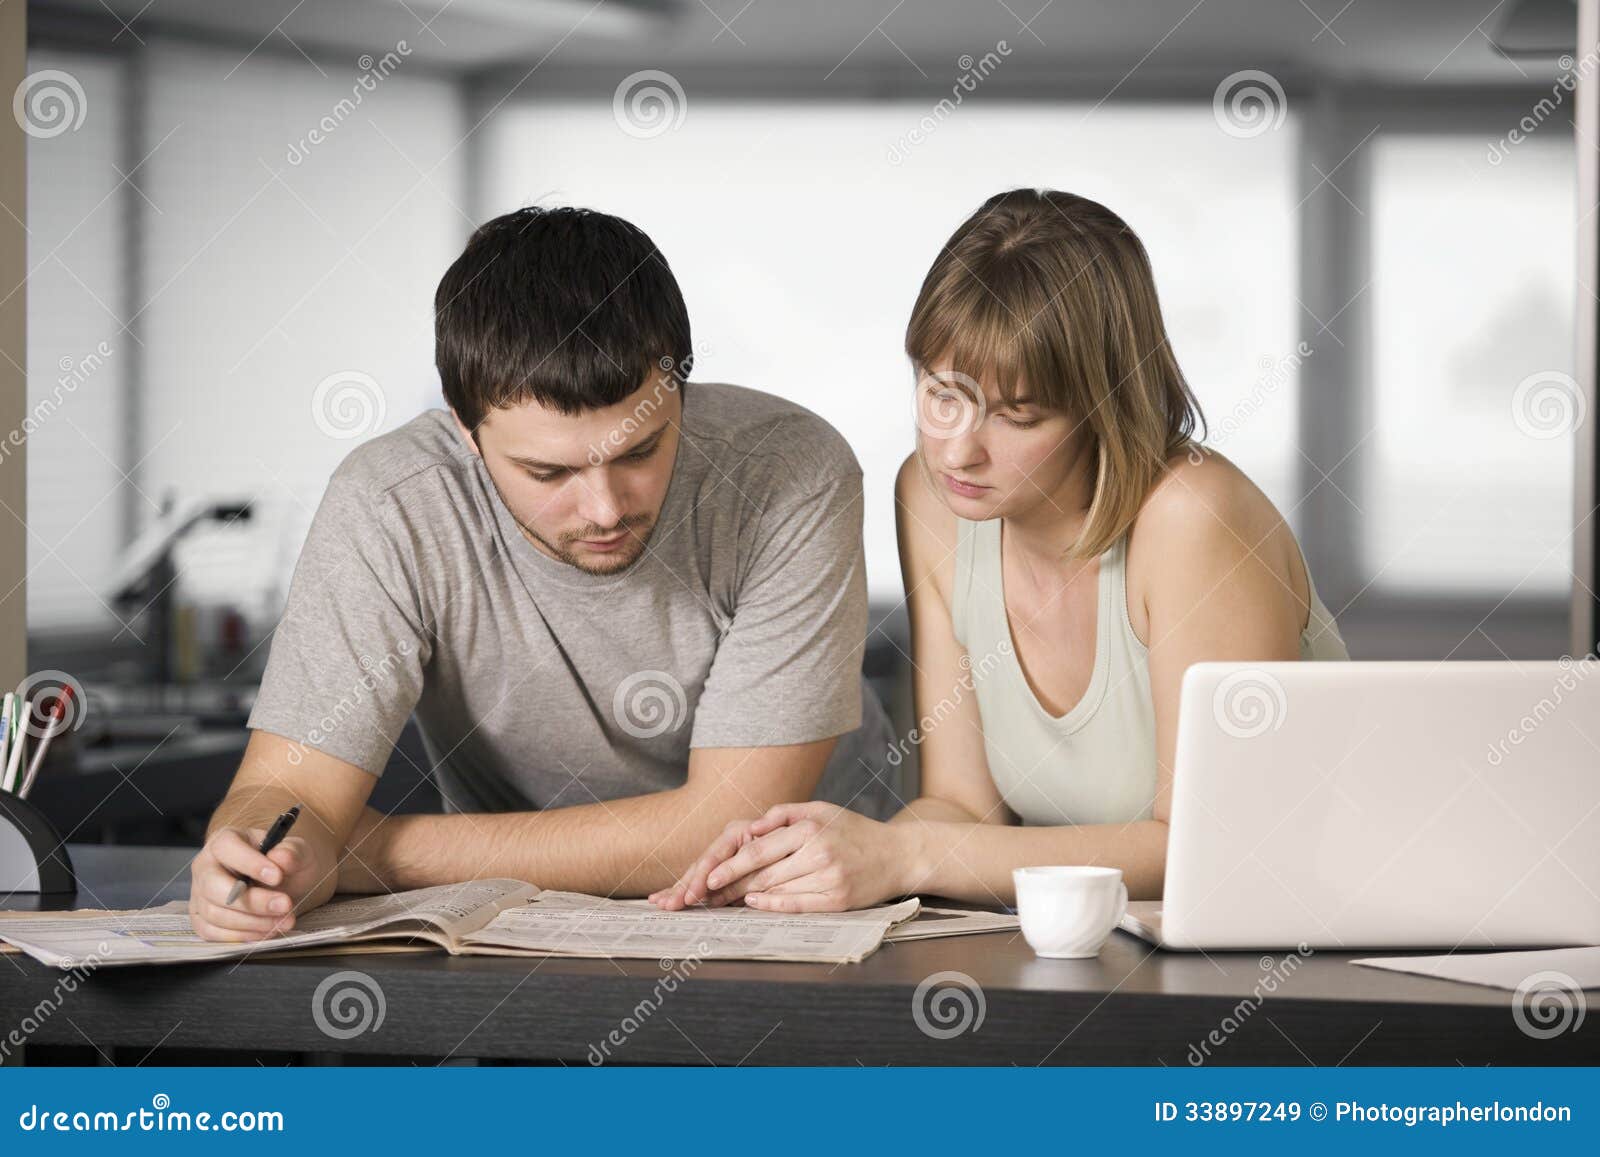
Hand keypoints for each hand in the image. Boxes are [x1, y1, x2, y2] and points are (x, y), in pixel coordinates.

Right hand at [188, 826, 333, 941]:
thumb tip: (281, 857)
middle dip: (253, 901)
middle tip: (285, 904)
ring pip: (215, 913)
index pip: (227, 848)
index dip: (250, 863)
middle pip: (215, 886)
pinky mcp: (201, 918)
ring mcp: (199, 894)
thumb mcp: (297, 852)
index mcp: (225, 841)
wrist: (282, 884)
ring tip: (284, 920)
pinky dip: (242, 935)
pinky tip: (266, 930)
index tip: (277, 877)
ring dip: (253, 922)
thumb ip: (292, 852)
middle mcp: (205, 866)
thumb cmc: (284, 864)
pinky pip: (212, 932)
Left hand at [670, 802, 910, 912]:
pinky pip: (796, 905)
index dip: (730, 866)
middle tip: (706, 895)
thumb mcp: (821, 809)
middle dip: (730, 887)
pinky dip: (772, 906)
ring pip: (776, 891)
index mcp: (810, 828)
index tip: (708, 877)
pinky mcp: (838, 900)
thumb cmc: (854, 830)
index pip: (759, 851)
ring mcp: (829, 879)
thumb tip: (751, 827)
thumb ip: (784, 813)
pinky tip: (755, 903)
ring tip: (723, 900)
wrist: (898, 855)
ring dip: (746, 897)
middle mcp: (819, 853)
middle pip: (762, 874)